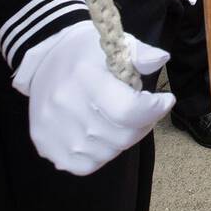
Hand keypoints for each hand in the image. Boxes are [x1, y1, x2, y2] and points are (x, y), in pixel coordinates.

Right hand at [19, 21, 174, 175]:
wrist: (45, 63)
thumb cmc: (88, 55)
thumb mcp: (116, 45)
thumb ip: (141, 54)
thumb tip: (161, 59)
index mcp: (85, 76)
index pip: (128, 109)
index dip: (154, 109)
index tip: (165, 101)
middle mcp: (66, 104)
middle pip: (122, 135)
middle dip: (143, 124)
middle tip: (145, 111)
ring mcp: (53, 129)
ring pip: (107, 153)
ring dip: (122, 140)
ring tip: (120, 120)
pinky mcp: (46, 146)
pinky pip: (86, 165)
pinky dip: (100, 154)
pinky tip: (101, 135)